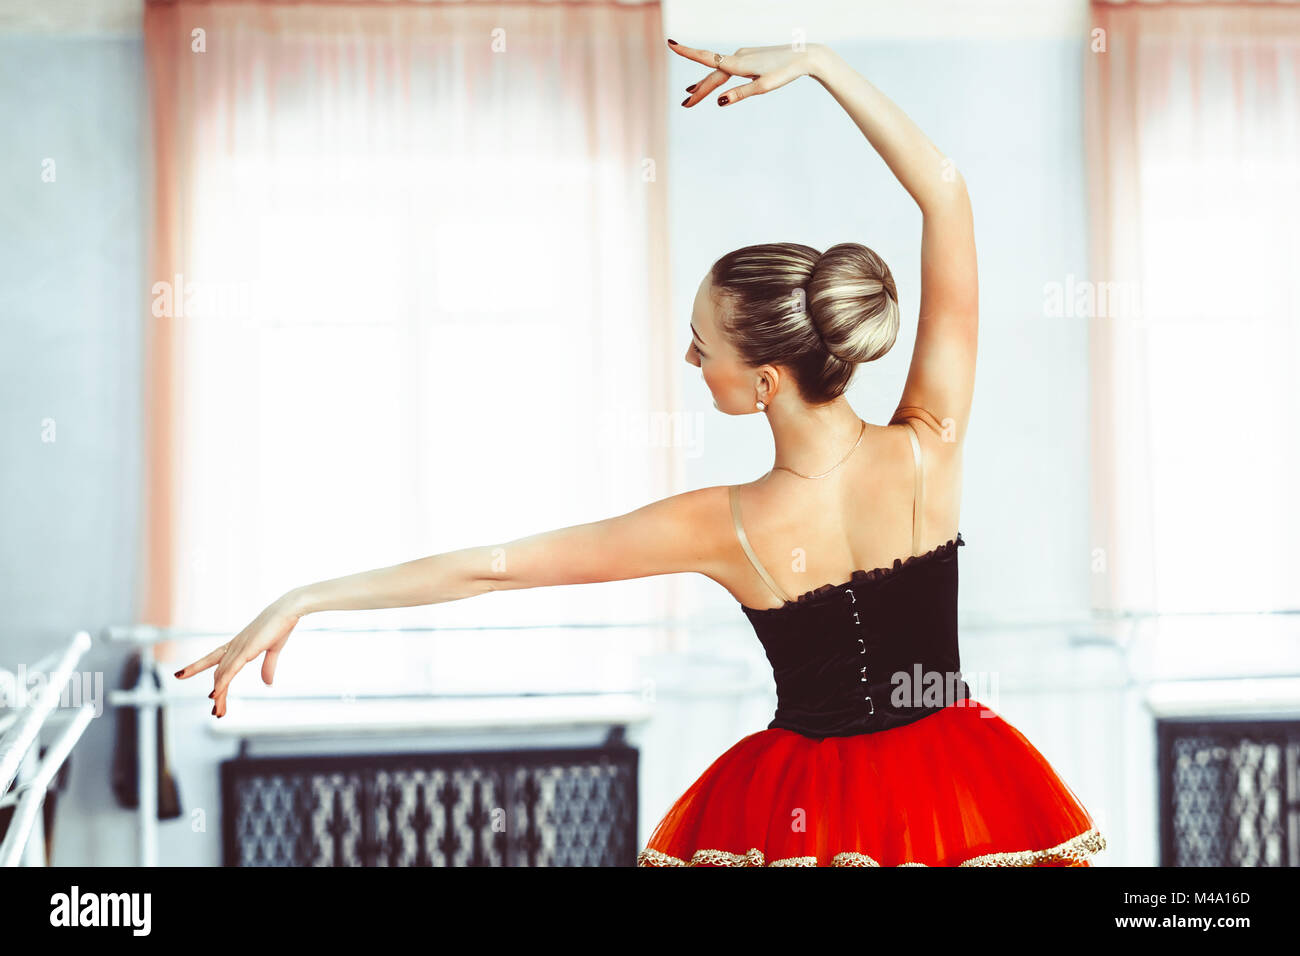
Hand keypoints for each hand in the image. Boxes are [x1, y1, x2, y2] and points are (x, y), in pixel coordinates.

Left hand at [173, 593, 303, 716]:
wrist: (288, 610)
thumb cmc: (281, 625)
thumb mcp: (274, 649)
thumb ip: (268, 666)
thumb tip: (267, 683)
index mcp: (238, 645)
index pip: (212, 659)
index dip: (196, 667)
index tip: (183, 676)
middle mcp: (234, 646)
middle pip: (218, 673)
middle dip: (217, 694)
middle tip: (216, 712)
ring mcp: (238, 648)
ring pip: (221, 675)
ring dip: (219, 694)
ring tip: (217, 712)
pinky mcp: (246, 650)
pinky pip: (230, 670)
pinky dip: (221, 683)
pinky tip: (215, 694)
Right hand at [668, 39, 823, 107]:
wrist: (804, 56)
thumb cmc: (785, 72)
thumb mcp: (763, 87)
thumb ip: (740, 94)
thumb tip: (719, 102)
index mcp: (738, 64)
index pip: (707, 59)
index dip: (687, 52)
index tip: (670, 43)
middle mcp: (737, 57)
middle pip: (712, 75)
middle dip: (698, 91)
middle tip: (685, 105)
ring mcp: (743, 57)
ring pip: (719, 72)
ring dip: (705, 84)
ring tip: (691, 94)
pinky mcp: (749, 59)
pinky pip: (728, 69)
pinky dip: (717, 78)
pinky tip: (715, 83)